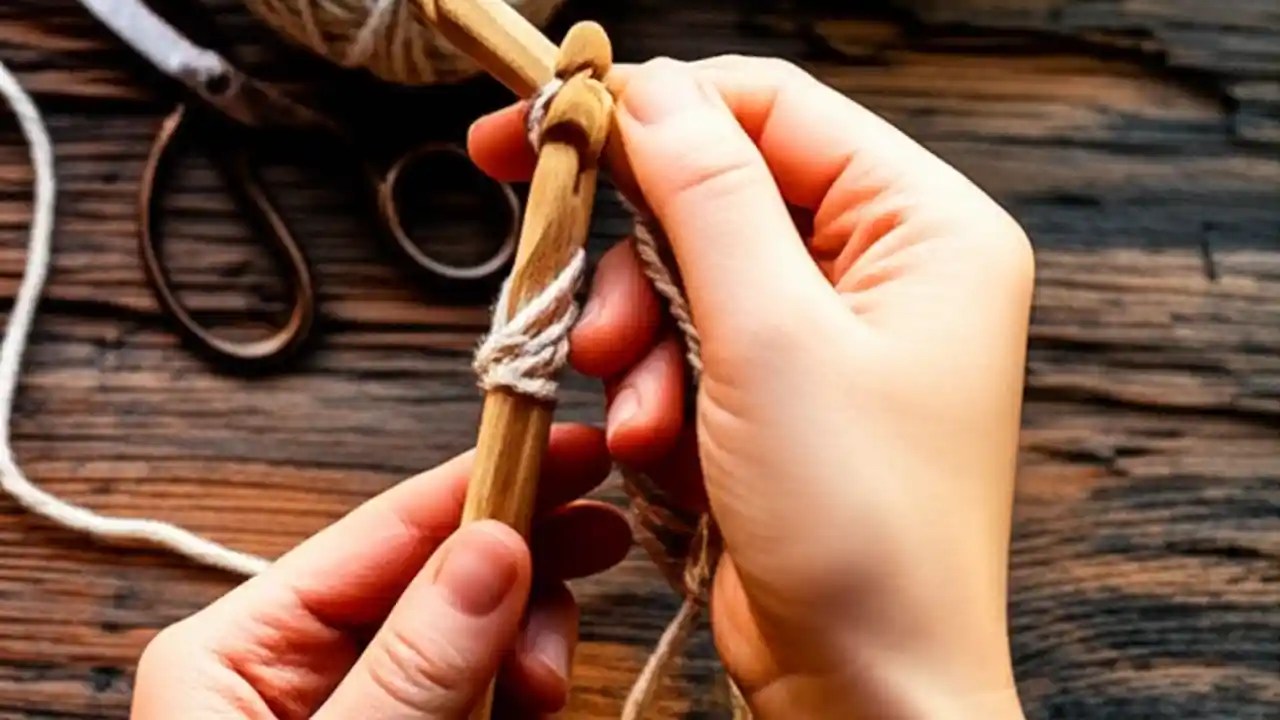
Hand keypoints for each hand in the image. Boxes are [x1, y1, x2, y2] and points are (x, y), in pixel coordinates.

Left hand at [129, 424, 630, 718]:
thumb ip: (415, 664)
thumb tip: (492, 546)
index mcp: (240, 647)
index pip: (383, 532)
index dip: (485, 480)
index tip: (579, 450)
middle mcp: (293, 664)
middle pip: (431, 569)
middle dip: (518, 563)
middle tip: (601, 543)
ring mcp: (355, 706)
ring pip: (468, 628)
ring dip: (525, 640)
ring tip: (549, 683)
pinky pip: (477, 689)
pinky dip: (519, 689)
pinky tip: (541, 701)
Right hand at [468, 56, 1033, 717]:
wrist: (868, 689)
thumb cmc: (862, 527)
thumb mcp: (772, 339)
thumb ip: (707, 196)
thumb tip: (651, 87)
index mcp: (925, 227)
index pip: (773, 108)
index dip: (654, 106)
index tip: (544, 125)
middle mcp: (889, 270)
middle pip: (722, 194)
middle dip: (643, 263)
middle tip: (593, 322)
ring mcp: (834, 336)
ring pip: (690, 279)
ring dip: (641, 345)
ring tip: (641, 419)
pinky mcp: (786, 396)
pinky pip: (691, 350)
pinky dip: (657, 394)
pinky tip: (661, 452)